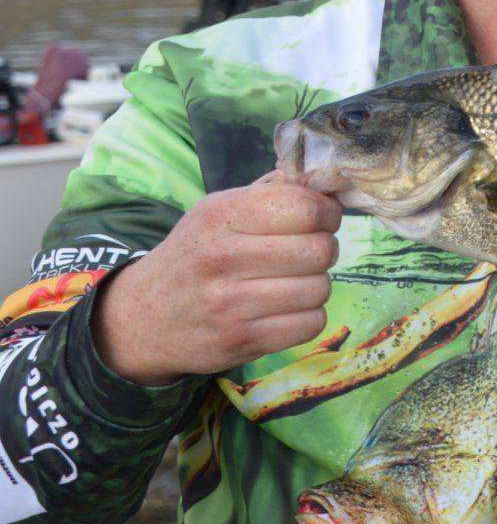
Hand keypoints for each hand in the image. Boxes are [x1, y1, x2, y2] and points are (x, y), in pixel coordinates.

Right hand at [93, 172, 341, 384]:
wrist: (142, 316)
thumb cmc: (196, 254)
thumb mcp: (219, 209)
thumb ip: (272, 191)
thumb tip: (328, 182)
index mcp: (222, 215)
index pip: (305, 209)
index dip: (328, 214)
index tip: (323, 220)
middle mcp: (223, 257)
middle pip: (318, 250)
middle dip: (325, 249)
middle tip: (309, 253)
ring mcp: (230, 304)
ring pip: (319, 288)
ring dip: (316, 285)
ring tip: (295, 282)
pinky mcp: (240, 340)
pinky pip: (310, 325)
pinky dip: (309, 317)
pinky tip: (288, 309)